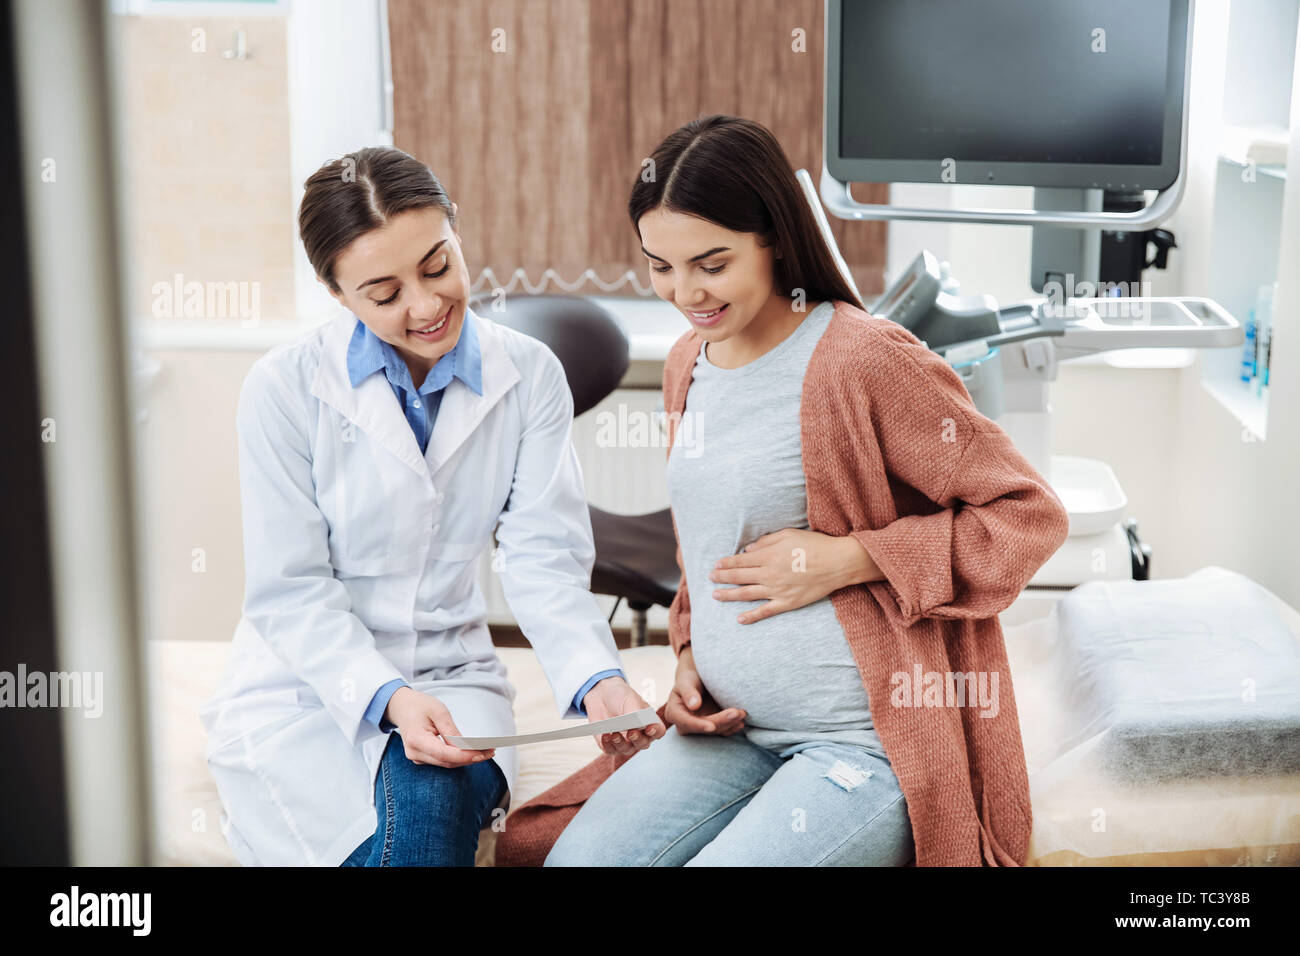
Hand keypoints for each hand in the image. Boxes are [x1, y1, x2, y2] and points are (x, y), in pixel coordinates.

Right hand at [384, 686, 496, 767]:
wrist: (401, 707)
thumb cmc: (419, 705)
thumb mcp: (438, 711)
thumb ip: (451, 730)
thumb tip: (465, 745)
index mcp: (416, 739)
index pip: (445, 754)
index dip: (465, 756)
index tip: (482, 753)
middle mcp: (415, 753)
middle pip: (447, 761)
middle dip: (470, 758)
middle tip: (490, 751)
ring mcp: (417, 757)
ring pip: (446, 763)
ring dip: (466, 759)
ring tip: (486, 752)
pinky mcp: (422, 758)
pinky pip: (442, 761)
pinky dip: (458, 758)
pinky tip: (471, 752)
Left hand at [582, 676, 665, 757]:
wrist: (601, 695)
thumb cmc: (620, 696)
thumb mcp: (629, 699)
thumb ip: (635, 711)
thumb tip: (637, 724)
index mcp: (649, 722)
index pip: (658, 731)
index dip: (655, 732)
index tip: (649, 729)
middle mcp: (639, 734)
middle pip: (643, 744)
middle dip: (638, 740)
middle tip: (631, 732)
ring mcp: (625, 741)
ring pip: (627, 750)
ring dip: (621, 743)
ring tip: (614, 733)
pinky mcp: (611, 745)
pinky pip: (611, 750)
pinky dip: (608, 745)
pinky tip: (605, 735)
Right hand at [663, 645, 745, 734]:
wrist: (699, 678)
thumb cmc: (690, 678)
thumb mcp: (686, 680)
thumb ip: (688, 691)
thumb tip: (693, 706)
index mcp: (674, 712)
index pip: (685, 723)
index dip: (698, 725)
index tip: (711, 726)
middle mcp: (685, 723)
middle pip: (704, 728)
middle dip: (721, 722)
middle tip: (737, 712)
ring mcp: (699, 726)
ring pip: (716, 730)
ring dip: (730, 724)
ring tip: (743, 713)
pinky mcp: (712, 726)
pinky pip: (723, 731)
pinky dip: (732, 727)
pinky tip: (741, 722)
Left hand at [709, 528, 879, 624]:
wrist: (838, 563)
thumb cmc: (815, 545)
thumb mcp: (789, 535)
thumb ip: (766, 542)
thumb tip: (748, 550)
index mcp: (769, 556)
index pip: (740, 560)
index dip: (726, 563)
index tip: (716, 564)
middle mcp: (769, 574)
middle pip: (739, 577)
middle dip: (722, 577)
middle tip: (709, 578)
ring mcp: (777, 590)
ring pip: (746, 594)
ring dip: (729, 595)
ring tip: (715, 596)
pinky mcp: (787, 603)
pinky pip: (765, 611)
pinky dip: (751, 616)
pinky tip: (739, 619)